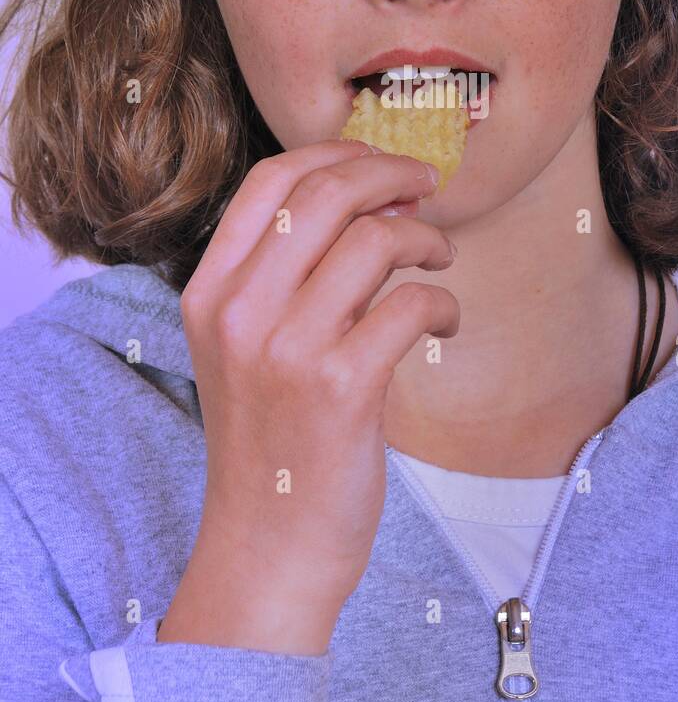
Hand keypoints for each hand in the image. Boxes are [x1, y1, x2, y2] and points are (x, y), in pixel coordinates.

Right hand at [158, 140, 458, 654]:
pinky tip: (444, 324)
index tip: (382, 164)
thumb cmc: (271, 441)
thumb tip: (372, 198)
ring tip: (440, 260)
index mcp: (209, 292)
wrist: (268, 548)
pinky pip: (411, 304)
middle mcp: (240, 311)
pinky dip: (443, 302)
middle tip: (428, 188)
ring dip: (426, 238)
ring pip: (375, 240)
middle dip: (392, 174)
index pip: (271, 180)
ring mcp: (287, 349)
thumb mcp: (246, 349)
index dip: (337, 154)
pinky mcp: (342, 389)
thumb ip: (285, 276)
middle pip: (326, 193)